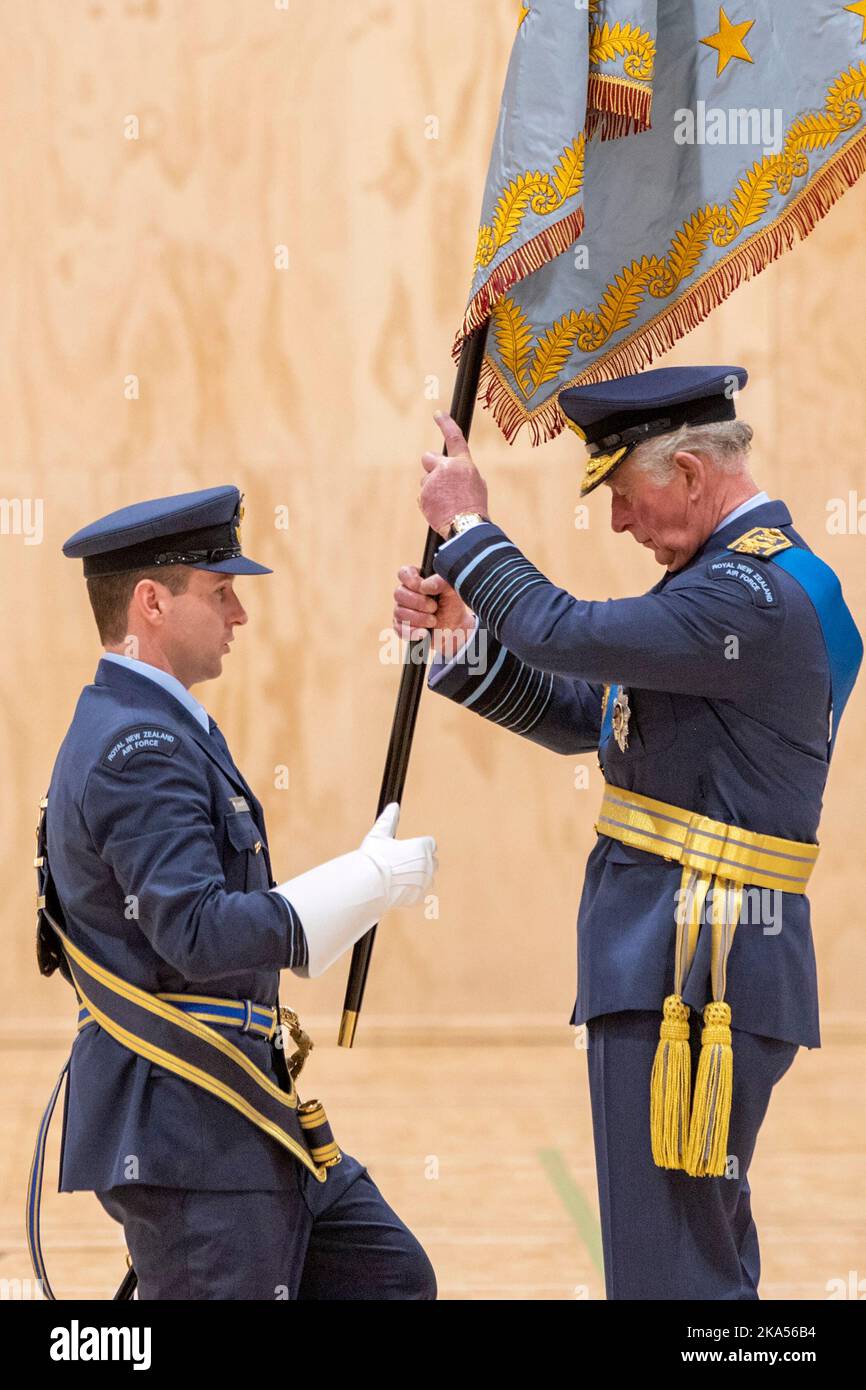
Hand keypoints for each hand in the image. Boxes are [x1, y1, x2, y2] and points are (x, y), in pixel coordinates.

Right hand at [360, 803, 437, 909]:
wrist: (369, 884)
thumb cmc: (373, 858)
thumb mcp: (379, 834)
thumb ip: (389, 819)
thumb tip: (393, 806)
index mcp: (422, 847)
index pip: (430, 844)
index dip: (420, 846)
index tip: (410, 849)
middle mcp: (428, 864)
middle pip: (433, 860)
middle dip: (422, 860)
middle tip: (404, 862)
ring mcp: (425, 882)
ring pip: (430, 877)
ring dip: (421, 876)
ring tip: (402, 877)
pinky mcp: (420, 897)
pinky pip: (423, 892)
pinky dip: (415, 891)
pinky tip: (401, 888)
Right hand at [393, 564, 474, 644]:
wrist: (454, 627)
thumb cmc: (451, 604)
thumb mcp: (452, 590)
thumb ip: (441, 581)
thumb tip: (425, 586)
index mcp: (416, 579)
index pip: (403, 573)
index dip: (411, 580)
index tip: (423, 588)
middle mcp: (405, 594)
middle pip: (398, 593)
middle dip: (418, 602)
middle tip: (434, 607)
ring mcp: (401, 611)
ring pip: (399, 612)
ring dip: (419, 618)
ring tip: (433, 620)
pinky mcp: (401, 628)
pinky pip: (400, 629)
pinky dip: (413, 631)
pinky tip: (424, 632)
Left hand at [418, 411, 488, 537]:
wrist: (466, 527)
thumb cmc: (475, 507)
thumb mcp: (477, 484)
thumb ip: (463, 471)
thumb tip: (455, 469)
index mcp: (463, 463)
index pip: (454, 437)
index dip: (446, 423)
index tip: (438, 414)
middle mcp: (446, 468)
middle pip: (428, 458)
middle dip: (431, 467)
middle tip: (440, 482)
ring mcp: (432, 481)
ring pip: (425, 480)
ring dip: (432, 488)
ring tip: (445, 502)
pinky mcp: (423, 495)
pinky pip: (422, 495)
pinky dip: (428, 502)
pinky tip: (439, 509)